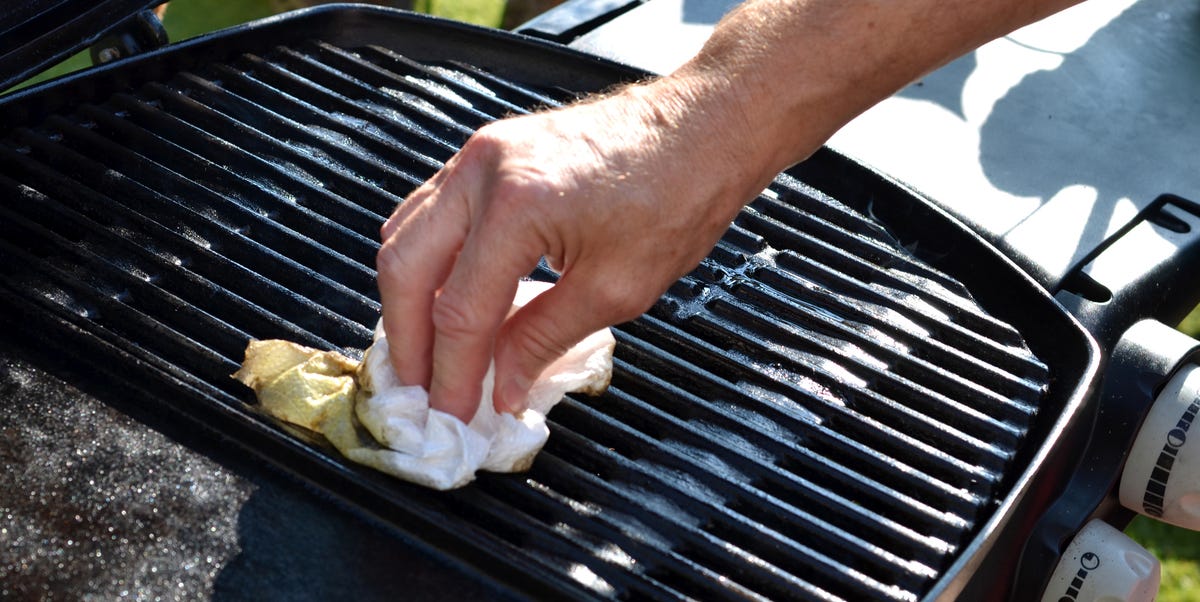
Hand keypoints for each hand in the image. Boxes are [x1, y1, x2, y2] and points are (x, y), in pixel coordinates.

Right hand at [376, 79, 776, 421]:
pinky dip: (429, 261)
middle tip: (419, 390)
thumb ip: (543, 339)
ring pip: (407, 235)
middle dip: (407, 338)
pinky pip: (431, 212)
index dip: (452, 373)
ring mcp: (481, 154)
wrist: (704, 128)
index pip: (461, 310)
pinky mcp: (489, 152)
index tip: (451, 414)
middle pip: (406, 267)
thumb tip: (502, 387)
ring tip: (427, 353)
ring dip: (410, 299)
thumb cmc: (678, 195)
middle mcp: (484, 171)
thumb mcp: (617, 288)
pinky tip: (443, 297)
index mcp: (516, 206)